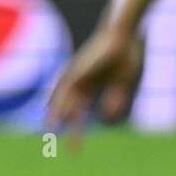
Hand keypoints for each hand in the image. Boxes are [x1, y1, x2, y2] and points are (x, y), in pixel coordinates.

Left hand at [46, 26, 143, 147]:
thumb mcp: (122, 83)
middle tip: (54, 140)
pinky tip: (64, 111)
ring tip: (50, 129)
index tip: (73, 141)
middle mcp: (79, 81)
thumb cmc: (124, 55)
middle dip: (65, 123)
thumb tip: (107, 120)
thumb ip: (115, 100)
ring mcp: (77, 73)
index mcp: (90, 85)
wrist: (123, 34)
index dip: (76, 125)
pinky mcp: (79, 67)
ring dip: (57, 113)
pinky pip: (68, 86)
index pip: (79, 109)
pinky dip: (65, 98)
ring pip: (63, 97)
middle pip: (68, 106)